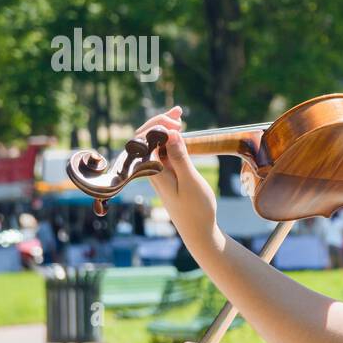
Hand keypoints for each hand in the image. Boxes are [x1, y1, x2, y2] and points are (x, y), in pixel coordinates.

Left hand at [136, 106, 217, 247]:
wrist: (198, 230)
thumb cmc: (196, 209)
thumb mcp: (191, 182)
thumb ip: (180, 157)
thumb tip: (171, 134)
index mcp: (152, 171)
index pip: (144, 140)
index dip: (157, 124)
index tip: (178, 122)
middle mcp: (150, 170)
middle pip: (146, 138)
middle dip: (160, 121)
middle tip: (179, 111)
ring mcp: (157, 171)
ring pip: (155, 143)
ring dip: (165, 127)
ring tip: (179, 113)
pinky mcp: (166, 174)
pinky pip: (163, 151)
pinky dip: (170, 138)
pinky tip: (179, 130)